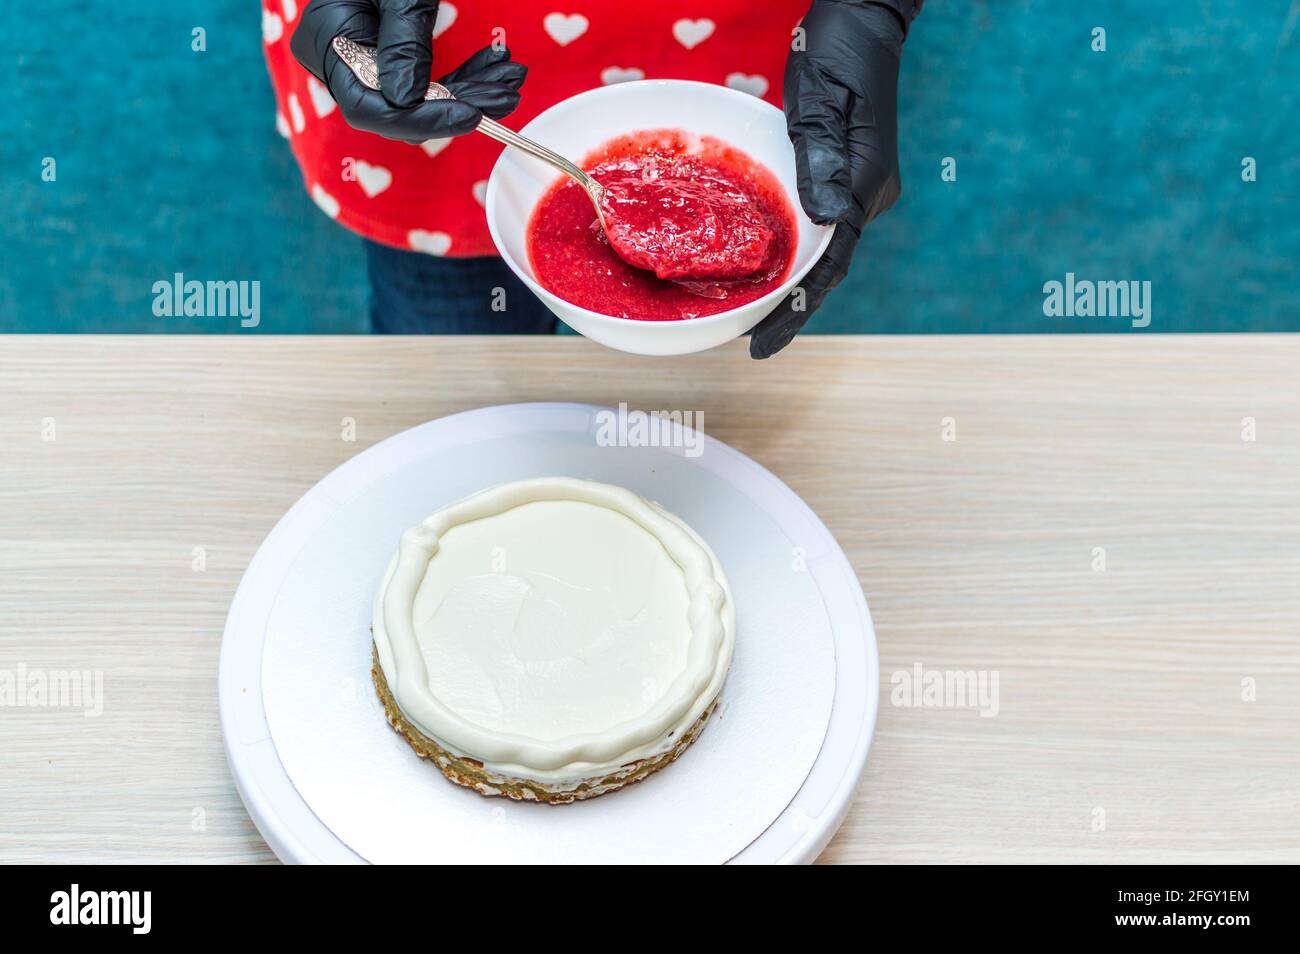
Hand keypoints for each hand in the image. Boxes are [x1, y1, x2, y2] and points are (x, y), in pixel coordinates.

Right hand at [290, 0, 526, 143]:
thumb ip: (404, 43)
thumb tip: (408, 102)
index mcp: (326, 40)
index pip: (369, 107)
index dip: (421, 119)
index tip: (470, 115)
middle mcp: (338, 58)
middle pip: (399, 107)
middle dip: (459, 103)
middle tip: (506, 94)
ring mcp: (362, 58)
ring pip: (420, 98)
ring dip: (471, 91)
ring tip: (511, 78)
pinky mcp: (387, 54)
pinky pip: (424, 79)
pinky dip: (462, 76)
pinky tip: (494, 65)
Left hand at [751, 1, 908, 358]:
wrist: (862, 20)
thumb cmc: (838, 50)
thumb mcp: (821, 101)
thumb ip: (821, 158)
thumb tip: (824, 218)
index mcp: (865, 183)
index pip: (832, 261)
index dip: (798, 306)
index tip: (766, 341)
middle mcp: (869, 194)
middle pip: (829, 267)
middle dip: (791, 308)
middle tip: (754, 345)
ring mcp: (860, 189)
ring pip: (823, 251)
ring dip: (791, 286)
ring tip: (754, 322)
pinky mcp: (846, 180)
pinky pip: (817, 228)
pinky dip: (792, 255)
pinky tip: (765, 273)